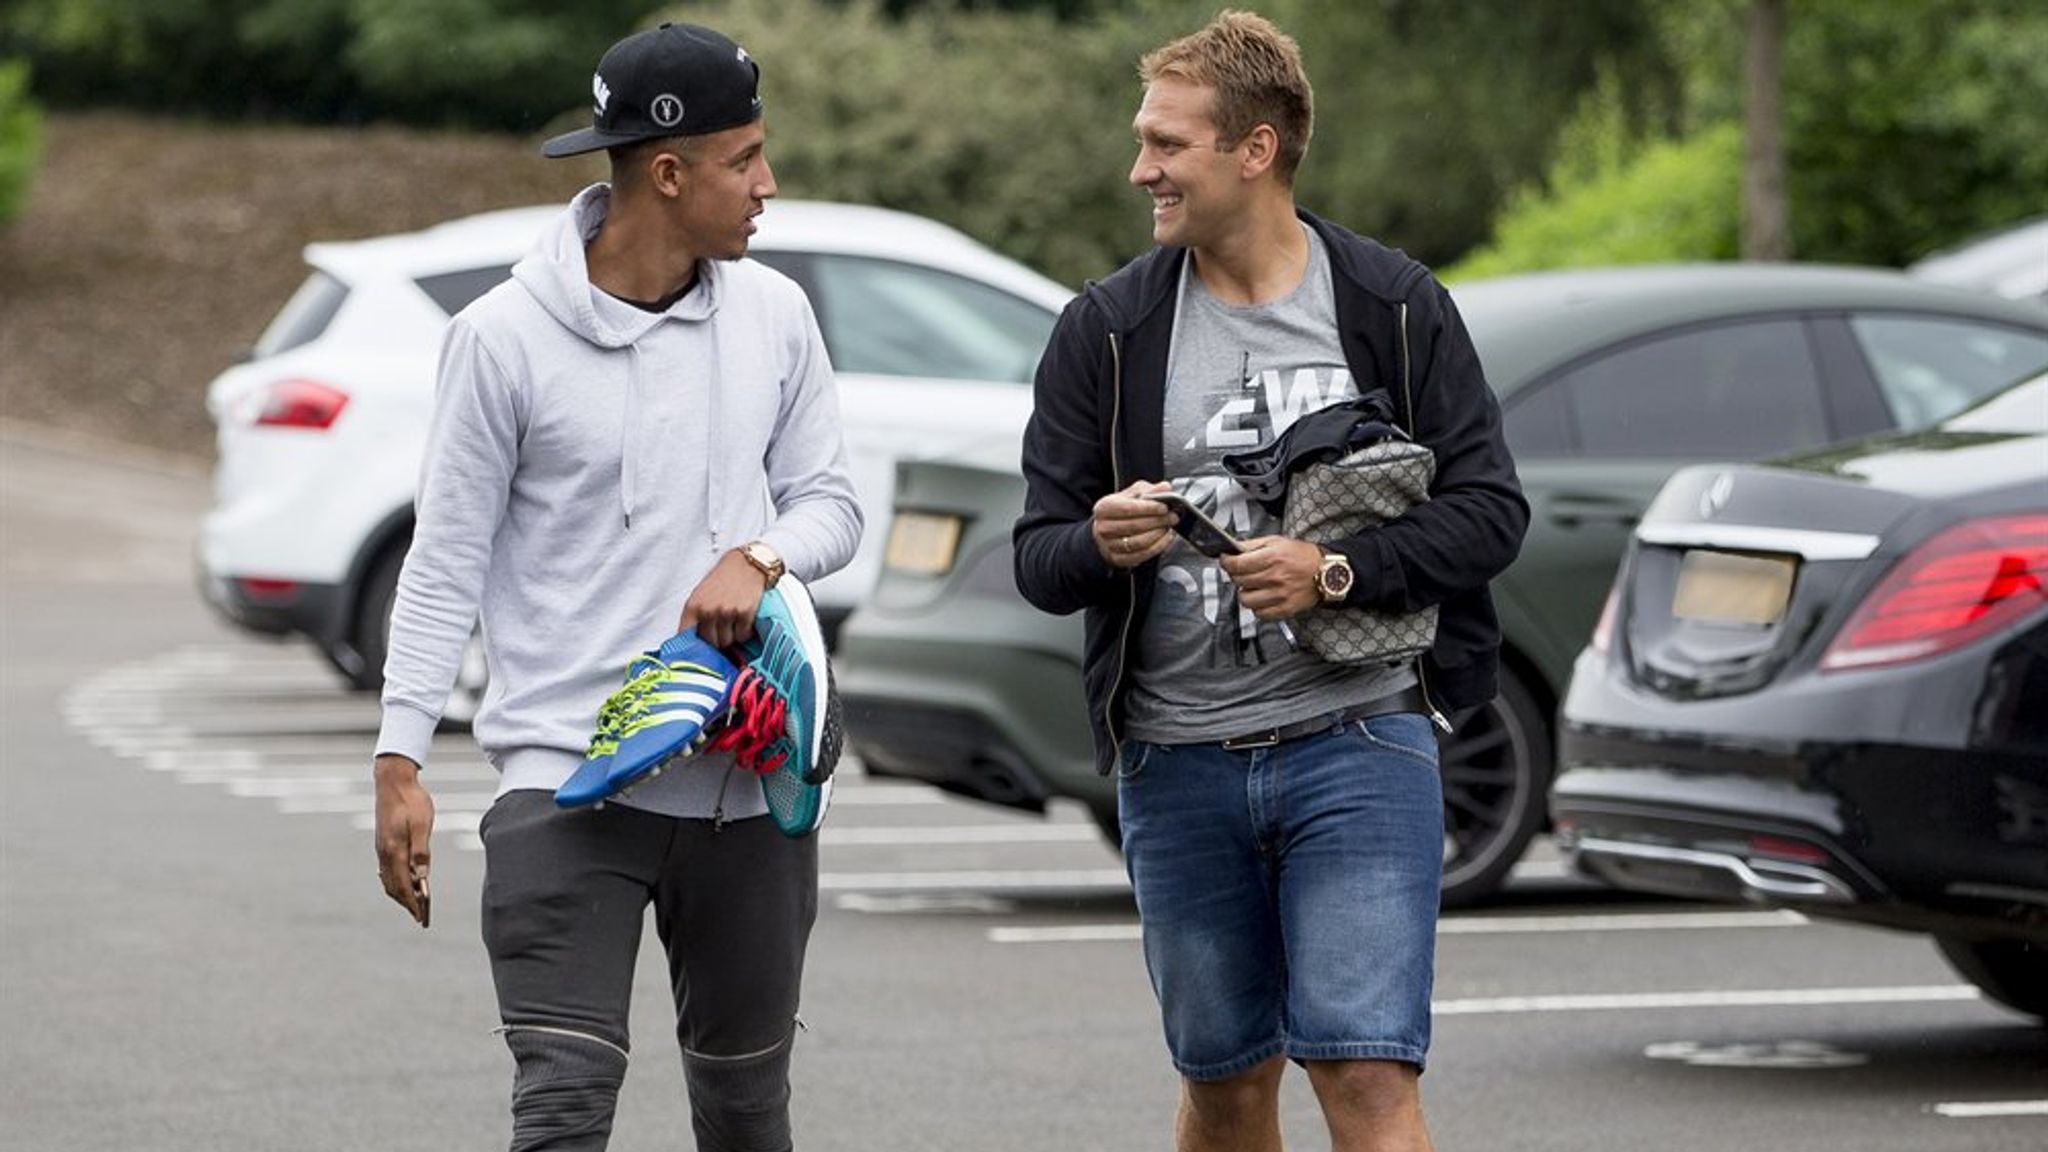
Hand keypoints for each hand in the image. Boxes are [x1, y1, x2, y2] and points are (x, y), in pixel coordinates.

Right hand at [373, 754, 433, 927]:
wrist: (393, 780)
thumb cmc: (412, 800)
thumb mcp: (422, 825)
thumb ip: (421, 852)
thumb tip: (421, 877)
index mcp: (394, 850)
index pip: (403, 886)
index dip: (412, 903)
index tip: (421, 918)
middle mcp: (384, 852)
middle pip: (393, 887)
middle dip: (406, 903)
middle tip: (420, 916)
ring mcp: (381, 848)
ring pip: (388, 879)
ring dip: (400, 893)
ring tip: (414, 903)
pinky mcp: (383, 842)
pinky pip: (386, 869)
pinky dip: (394, 881)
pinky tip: (403, 882)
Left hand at [681, 549, 769, 649]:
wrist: (746, 565)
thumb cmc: (722, 580)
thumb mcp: (700, 595)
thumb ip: (695, 617)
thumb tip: (694, 643)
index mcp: (693, 606)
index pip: (687, 636)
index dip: (693, 645)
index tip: (699, 648)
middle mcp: (708, 611)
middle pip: (710, 643)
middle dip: (716, 640)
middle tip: (722, 631)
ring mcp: (727, 612)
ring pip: (727, 641)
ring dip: (731, 637)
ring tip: (733, 624)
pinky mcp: (744, 614)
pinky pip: (742, 636)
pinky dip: (744, 632)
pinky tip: (743, 621)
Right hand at [1092, 481, 1175, 567]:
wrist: (1107, 530)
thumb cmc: (1121, 511)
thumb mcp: (1133, 494)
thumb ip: (1150, 490)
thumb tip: (1165, 487)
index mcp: (1104, 508)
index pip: (1127, 508)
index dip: (1148, 508)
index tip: (1164, 508)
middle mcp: (1103, 527)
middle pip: (1134, 526)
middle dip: (1157, 521)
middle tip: (1172, 517)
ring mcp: (1109, 545)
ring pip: (1139, 542)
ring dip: (1158, 535)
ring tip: (1168, 527)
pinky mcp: (1118, 559)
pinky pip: (1141, 555)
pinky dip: (1158, 547)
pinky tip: (1165, 538)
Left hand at [1220, 536, 1323, 620]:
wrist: (1328, 573)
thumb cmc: (1303, 556)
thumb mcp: (1277, 541)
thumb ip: (1253, 545)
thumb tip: (1233, 548)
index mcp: (1272, 558)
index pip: (1237, 564)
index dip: (1227, 562)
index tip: (1226, 561)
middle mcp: (1275, 577)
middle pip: (1238, 581)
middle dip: (1236, 575)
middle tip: (1242, 571)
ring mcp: (1279, 595)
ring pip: (1245, 600)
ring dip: (1246, 592)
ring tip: (1253, 586)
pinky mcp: (1284, 609)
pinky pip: (1259, 613)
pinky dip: (1257, 606)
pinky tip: (1263, 597)